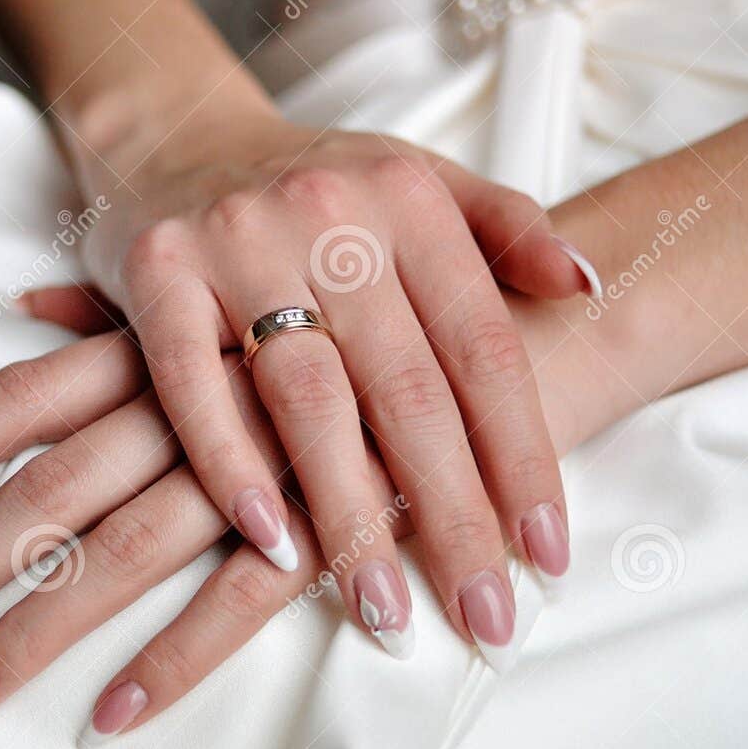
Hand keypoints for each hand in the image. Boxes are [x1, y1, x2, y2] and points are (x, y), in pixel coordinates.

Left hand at [0, 327, 413, 745]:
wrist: (517, 328)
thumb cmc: (363, 312)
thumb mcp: (237, 294)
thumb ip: (128, 311)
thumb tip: (27, 309)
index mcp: (159, 345)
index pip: (14, 402)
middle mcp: (186, 402)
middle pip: (37, 497)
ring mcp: (252, 466)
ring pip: (115, 555)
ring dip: (29, 635)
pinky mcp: (322, 524)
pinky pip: (230, 603)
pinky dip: (169, 662)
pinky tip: (108, 717)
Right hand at [69, 106, 597, 653]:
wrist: (177, 132)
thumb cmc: (317, 184)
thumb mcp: (420, 182)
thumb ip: (506, 230)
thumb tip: (591, 286)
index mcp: (410, 202)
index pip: (483, 350)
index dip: (522, 458)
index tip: (547, 556)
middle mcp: (330, 216)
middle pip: (409, 392)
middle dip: (452, 517)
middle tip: (483, 616)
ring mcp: (237, 242)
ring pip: (309, 401)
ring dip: (349, 517)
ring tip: (384, 610)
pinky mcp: (156, 271)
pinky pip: (193, 385)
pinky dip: (229, 466)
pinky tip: (270, 541)